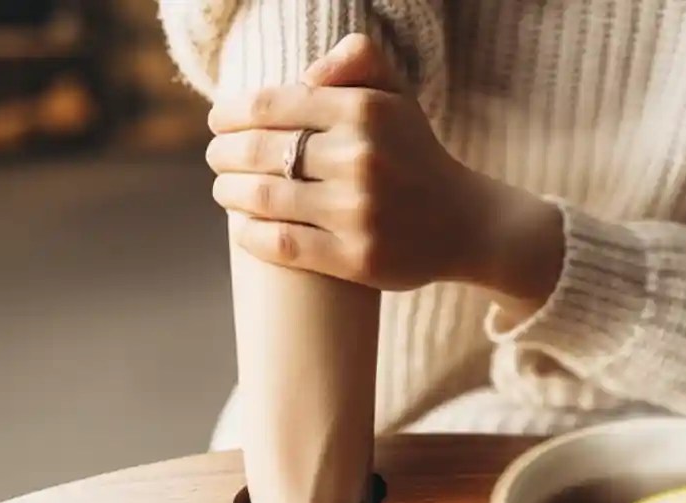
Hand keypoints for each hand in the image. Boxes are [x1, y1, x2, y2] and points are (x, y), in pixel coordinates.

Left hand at [206, 35, 489, 291]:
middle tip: (218, 159)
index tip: (218, 123)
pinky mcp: (355, 257)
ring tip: (225, 190)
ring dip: (229, 193)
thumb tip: (307, 74)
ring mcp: (357, 211)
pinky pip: (281, 243)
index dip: (231, 113)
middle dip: (224, 154)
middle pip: (258, 151)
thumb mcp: (397, 97)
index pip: (272, 105)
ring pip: (262, 197)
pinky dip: (250, 235)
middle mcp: (361, 158)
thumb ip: (358, 61)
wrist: (467, 224)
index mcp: (365, 111)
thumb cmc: (415, 156)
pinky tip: (244, 228)